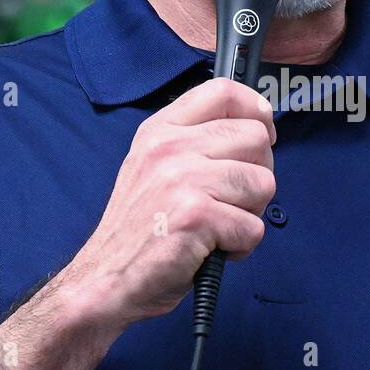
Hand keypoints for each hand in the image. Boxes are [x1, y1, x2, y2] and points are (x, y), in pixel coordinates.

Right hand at [58, 77, 277, 332]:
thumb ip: (197, 141)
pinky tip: (211, 249)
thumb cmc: (141, 229)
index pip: (225, 91)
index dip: (256, 112)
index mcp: (161, 130)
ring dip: (250, 214)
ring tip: (218, 227)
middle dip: (259, 175)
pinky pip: (253, 227)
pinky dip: (240, 246)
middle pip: (256, 138)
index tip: (262, 138)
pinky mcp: (196, 217)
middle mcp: (170, 147)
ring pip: (263, 183)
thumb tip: (258, 128)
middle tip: (232, 201)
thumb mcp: (155, 167)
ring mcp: (182, 180)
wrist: (106, 279)